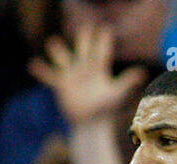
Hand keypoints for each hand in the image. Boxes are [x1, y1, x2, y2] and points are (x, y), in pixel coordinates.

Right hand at [29, 26, 147, 126]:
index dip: (103, 41)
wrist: (91, 123)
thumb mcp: (116, 92)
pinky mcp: (62, 85)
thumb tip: (143, 72)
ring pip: (64, 60)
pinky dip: (42, 71)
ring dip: (58, 52)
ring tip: (53, 42)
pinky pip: (50, 76)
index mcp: (98, 71)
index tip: (105, 29)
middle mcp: (85, 71)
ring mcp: (72, 77)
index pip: (101, 53)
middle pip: (84, 52)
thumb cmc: (105, 109)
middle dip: (84, 40)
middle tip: (85, 27)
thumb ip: (127, 80)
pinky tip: (33, 64)